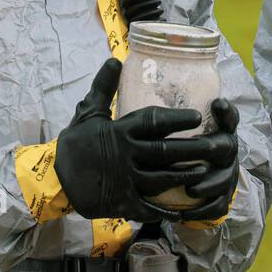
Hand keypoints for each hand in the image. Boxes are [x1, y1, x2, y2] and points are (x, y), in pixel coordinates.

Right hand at [54, 58, 212, 221]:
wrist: (54, 179)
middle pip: (165, 151)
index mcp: (120, 132)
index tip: (197, 116)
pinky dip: (164, 211)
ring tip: (206, 172)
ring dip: (185, 176)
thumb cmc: (75, 143)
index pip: (153, 122)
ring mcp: (125, 180)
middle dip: (192, 149)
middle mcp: (126, 155)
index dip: (177, 118)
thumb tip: (116, 60)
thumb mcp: (88, 112)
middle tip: (216, 147)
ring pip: (161, 179)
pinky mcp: (121, 202)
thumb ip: (104, 87)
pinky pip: (147, 207)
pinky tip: (182, 212)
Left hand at [177, 98, 240, 222]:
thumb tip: (190, 100)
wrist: (202, 183)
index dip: (226, 111)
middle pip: (226, 147)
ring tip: (190, 190)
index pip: (230, 118)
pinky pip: (217, 207)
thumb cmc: (189, 154)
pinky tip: (184, 213)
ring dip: (207, 186)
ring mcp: (227, 177)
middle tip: (194, 152)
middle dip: (209, 149)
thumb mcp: (188, 135)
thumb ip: (184, 118)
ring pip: (223, 181)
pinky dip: (202, 211)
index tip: (216, 103)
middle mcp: (228, 154)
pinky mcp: (223, 199)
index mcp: (222, 135)